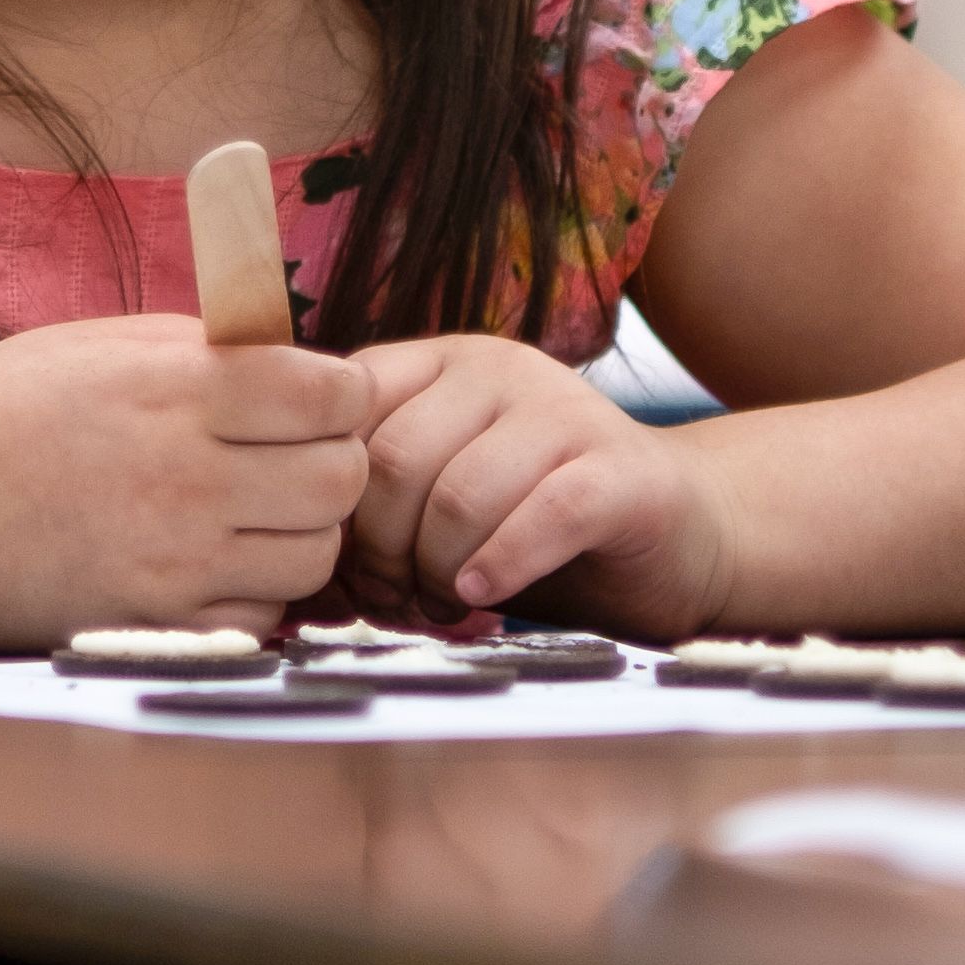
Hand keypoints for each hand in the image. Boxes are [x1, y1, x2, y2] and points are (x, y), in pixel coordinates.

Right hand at [0, 313, 379, 643]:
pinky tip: (209, 562)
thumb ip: (205, 350)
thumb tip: (298, 364)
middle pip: (342, 480)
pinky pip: (261, 618)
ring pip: (315, 556)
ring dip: (299, 532)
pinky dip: (254, 593)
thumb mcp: (99, 345)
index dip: (340, 392)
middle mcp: (183, 477)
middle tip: (289, 455)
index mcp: (173, 388)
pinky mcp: (155, 627)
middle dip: (332, 460)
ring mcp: (172, 562)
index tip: (316, 396)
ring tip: (250, 510)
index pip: (333, 394)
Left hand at [343, 334, 733, 628]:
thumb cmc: (536, 522)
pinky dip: (501, 566)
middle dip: (381, 550)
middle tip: (394, 597)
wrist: (678, 532)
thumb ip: (376, 499)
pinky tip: (485, 593)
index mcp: (443, 362)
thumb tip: (286, 548)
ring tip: (445, 602)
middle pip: (394, 461)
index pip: (345, 413)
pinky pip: (543, 516)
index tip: (340, 560)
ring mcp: (565, 410)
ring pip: (460, 494)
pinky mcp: (620, 468)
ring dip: (437, 571)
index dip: (330, 501)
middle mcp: (501, 369)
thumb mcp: (442, 492)